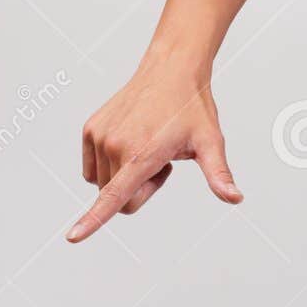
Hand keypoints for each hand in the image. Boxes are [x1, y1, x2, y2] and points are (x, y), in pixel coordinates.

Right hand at [67, 55, 241, 242]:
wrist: (171, 69)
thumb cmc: (192, 107)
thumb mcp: (210, 142)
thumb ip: (218, 174)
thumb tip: (235, 197)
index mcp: (141, 154)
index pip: (114, 196)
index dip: (93, 220)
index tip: (72, 237)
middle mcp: (114, 145)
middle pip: (120, 199)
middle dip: (142, 189)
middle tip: (163, 161)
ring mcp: (99, 136)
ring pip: (104, 185)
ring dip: (126, 176)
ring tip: (149, 145)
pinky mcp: (90, 129)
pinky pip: (92, 168)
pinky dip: (111, 165)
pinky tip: (134, 141)